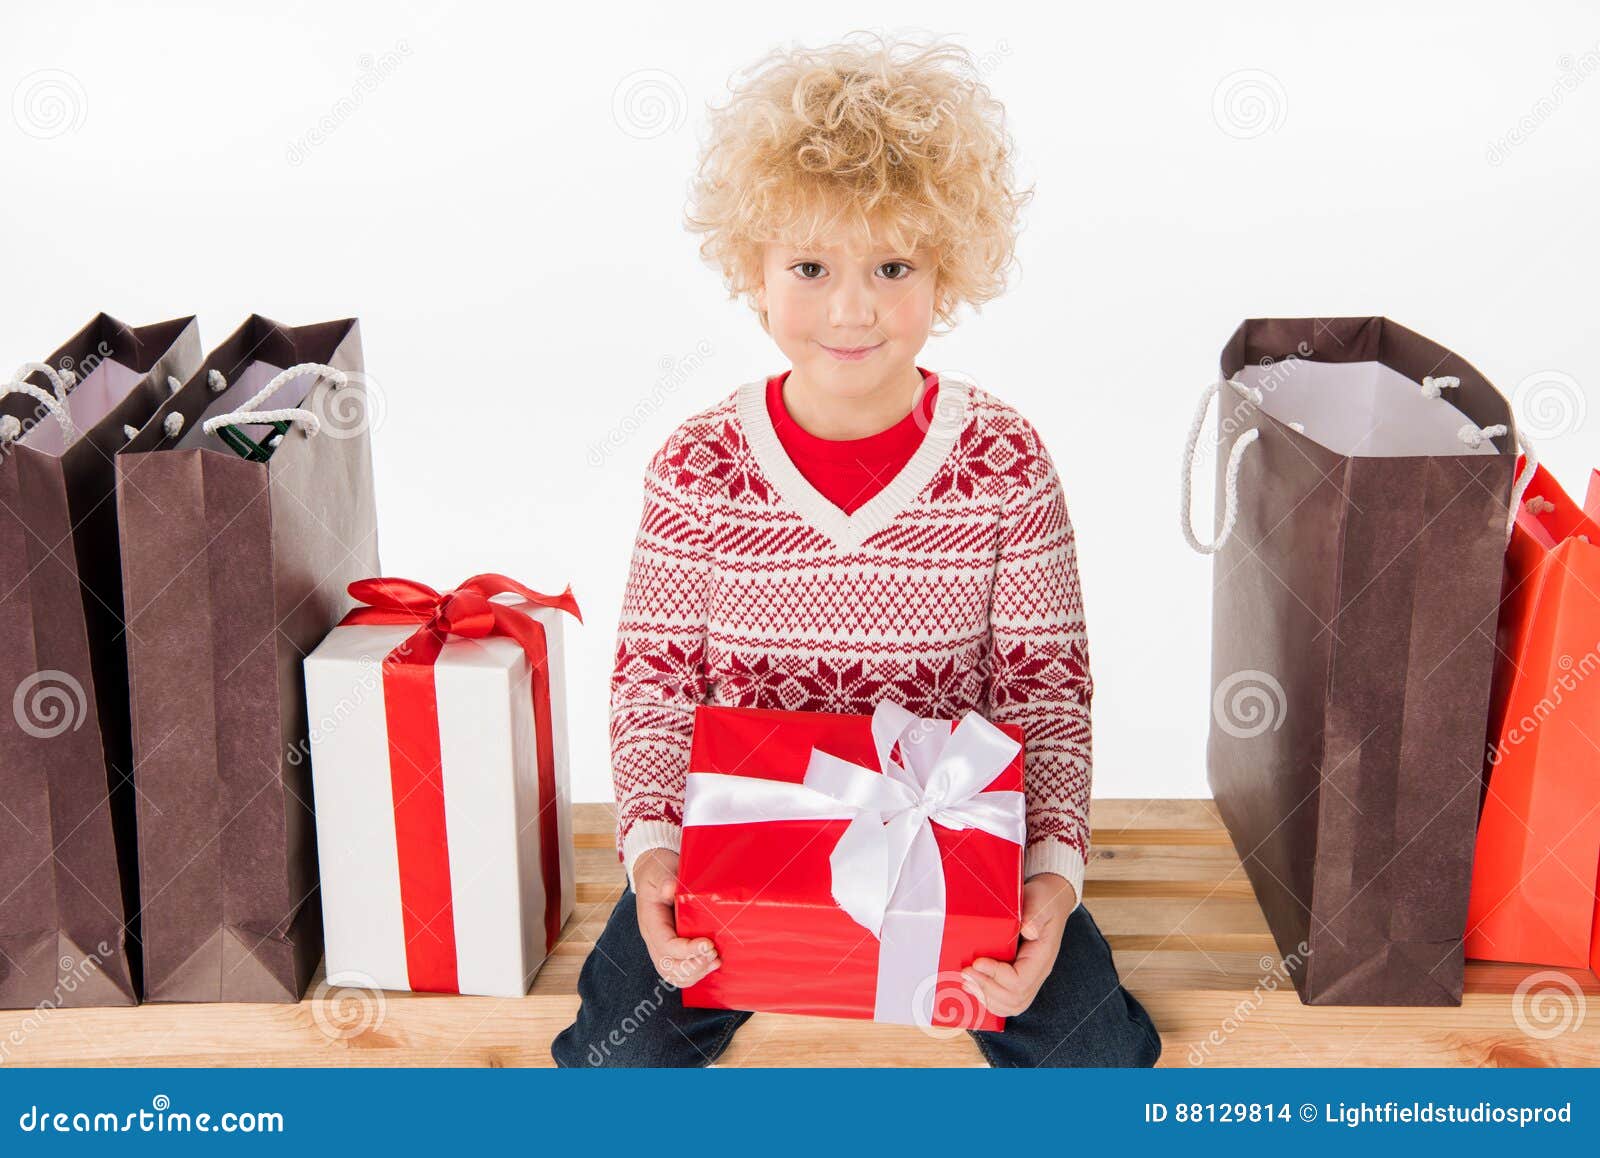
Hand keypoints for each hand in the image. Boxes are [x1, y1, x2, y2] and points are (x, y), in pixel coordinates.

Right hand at [632, 848, 719, 987]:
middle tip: (715, 954)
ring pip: (673, 974)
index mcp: (651, 922)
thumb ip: (664, 880)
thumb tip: (670, 888)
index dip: (687, 950)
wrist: (655, 872)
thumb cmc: (659, 871)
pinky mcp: (672, 949)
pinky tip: (712, 964)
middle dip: (694, 965)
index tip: (708, 944)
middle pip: (668, 967)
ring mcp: (661, 946)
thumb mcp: (659, 871)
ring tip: (716, 961)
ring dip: (696, 972)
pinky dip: (696, 973)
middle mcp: (654, 939)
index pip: (666, 945)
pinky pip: (680, 971)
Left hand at [960, 872, 1077, 1016]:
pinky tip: (972, 986)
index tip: (977, 961)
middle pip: (1014, 998)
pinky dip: (987, 998)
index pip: (1021, 981)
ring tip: (967, 980)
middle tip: (965, 971)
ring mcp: (1028, 978)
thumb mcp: (1040, 901)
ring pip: (1010, 1004)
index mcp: (1042, 957)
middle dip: (986, 988)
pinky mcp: (1018, 978)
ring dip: (985, 996)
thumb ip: (1035, 914)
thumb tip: (1029, 929)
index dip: (997, 975)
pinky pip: (1006, 1001)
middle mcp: (1036, 973)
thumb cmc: (1043, 901)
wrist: (1049, 902)